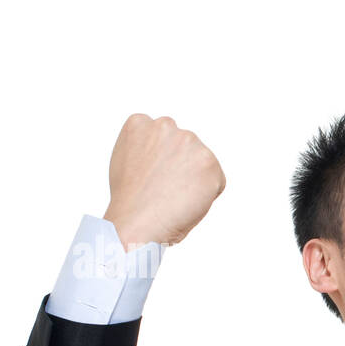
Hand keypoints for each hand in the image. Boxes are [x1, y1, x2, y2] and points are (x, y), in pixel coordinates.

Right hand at [102, 114, 225, 249]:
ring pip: (202, 163)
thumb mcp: (127, 161)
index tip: (151, 179)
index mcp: (140, 122)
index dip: (160, 164)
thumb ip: (145, 148)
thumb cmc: (129, 203)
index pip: (162, 139)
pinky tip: (188, 202)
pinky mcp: (208, 161)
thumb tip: (163, 150)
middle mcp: (164, 125)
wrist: (135, 223)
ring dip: (195, 179)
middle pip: (185, 147)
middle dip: (181, 167)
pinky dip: (209, 194)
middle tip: (164, 190)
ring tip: (174, 196)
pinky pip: (218, 181)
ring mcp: (188, 141)